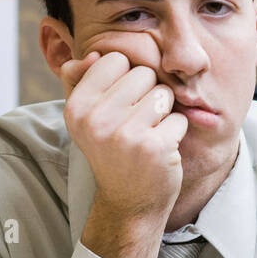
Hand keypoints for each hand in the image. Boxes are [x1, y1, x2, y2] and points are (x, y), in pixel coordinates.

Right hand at [61, 49, 188, 227]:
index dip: (126, 80)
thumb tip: (93, 54)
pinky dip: (176, 132)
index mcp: (77, 107)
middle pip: (143, 73)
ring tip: (148, 135)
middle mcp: (96, 120)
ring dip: (164, 114)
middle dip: (147, 95)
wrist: (128, 203)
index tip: (120, 107)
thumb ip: (81, 80)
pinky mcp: (154, 147)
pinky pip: (180, 117)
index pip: (115, 59)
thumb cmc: (111, 152)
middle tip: (136, 125)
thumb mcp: (86, 117)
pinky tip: (161, 149)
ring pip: (164, 93)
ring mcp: (125, 135)